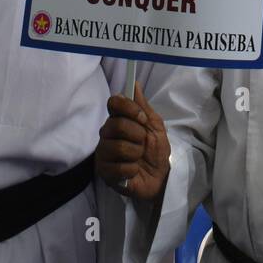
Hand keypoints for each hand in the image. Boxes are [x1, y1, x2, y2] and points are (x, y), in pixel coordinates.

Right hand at [96, 82, 170, 200]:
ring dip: (135, 154)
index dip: (129, 109)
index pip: (113, 103)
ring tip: (138, 158)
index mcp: (118, 120)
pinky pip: (118, 167)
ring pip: (117, 147)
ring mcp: (103, 153)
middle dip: (137, 135)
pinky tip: (133, 171)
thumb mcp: (155, 126)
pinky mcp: (103, 172)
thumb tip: (135, 85)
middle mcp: (106, 134)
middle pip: (116, 124)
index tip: (143, 118)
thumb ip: (144, 107)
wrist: (160, 177)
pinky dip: (132, 170)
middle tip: (143, 143)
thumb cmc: (156, 150)